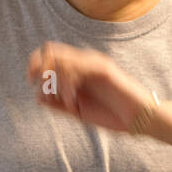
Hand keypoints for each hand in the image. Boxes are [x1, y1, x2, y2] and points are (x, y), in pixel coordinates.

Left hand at [27, 41, 154, 133]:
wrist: (139, 120)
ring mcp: (94, 63)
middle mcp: (84, 62)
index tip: (32, 84)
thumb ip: (58, 104)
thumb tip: (37, 97)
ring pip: (60, 60)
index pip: (48, 54)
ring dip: (56, 82)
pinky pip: (77, 67)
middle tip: (45, 92)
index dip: (34, 65)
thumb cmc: (112, 116)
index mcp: (77, 70)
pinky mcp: (103, 68)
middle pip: (50, 51)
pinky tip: (73, 100)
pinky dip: (68, 85)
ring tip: (67, 102)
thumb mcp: (78, 112)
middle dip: (41, 71)